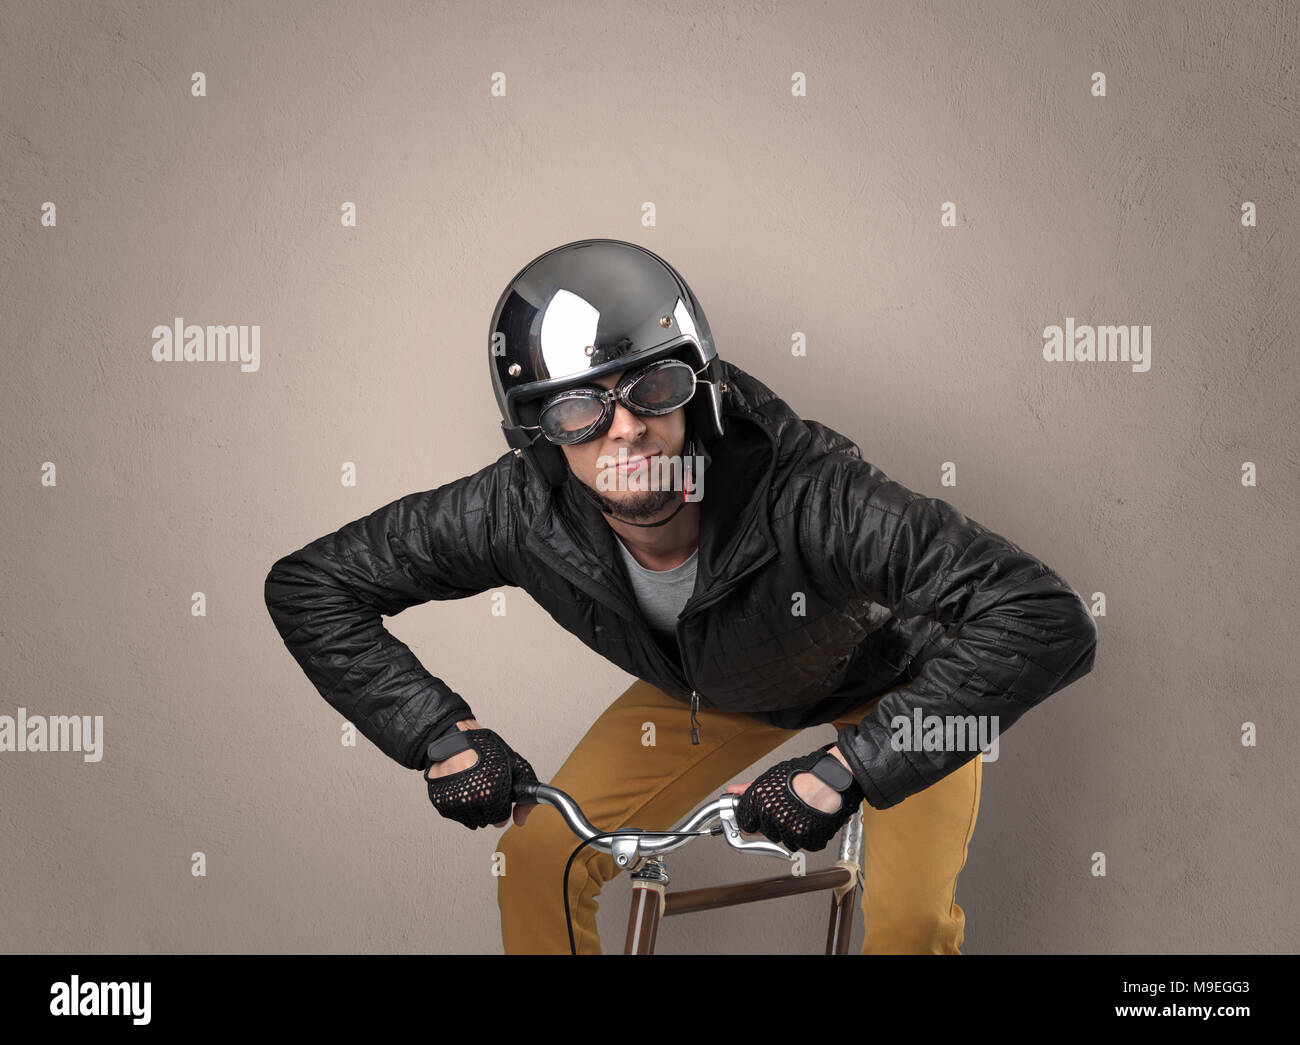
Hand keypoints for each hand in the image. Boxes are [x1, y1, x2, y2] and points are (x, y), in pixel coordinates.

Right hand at [425, 719, 535, 828]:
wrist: (456, 735)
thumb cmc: (485, 748)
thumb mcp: (516, 766)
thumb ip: (525, 797)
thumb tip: (520, 821)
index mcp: (493, 791)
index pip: (500, 819)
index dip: (503, 807)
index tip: (500, 795)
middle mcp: (472, 799)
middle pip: (486, 820)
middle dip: (490, 807)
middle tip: (487, 786)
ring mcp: (455, 801)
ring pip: (471, 820)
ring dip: (475, 807)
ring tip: (475, 785)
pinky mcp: (441, 801)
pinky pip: (456, 815)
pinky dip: (461, 805)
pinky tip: (464, 787)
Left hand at [727, 745, 863, 852]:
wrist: (832, 778)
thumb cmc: (805, 774)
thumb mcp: (772, 777)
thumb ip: (749, 788)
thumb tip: (734, 791)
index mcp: (759, 802)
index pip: (745, 823)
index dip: (752, 820)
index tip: (756, 818)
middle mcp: (772, 818)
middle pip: (765, 832)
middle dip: (772, 823)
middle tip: (784, 809)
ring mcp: (789, 830)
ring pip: (783, 839)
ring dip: (789, 829)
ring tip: (798, 811)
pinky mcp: (806, 840)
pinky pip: (801, 843)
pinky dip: (804, 834)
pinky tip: (808, 819)